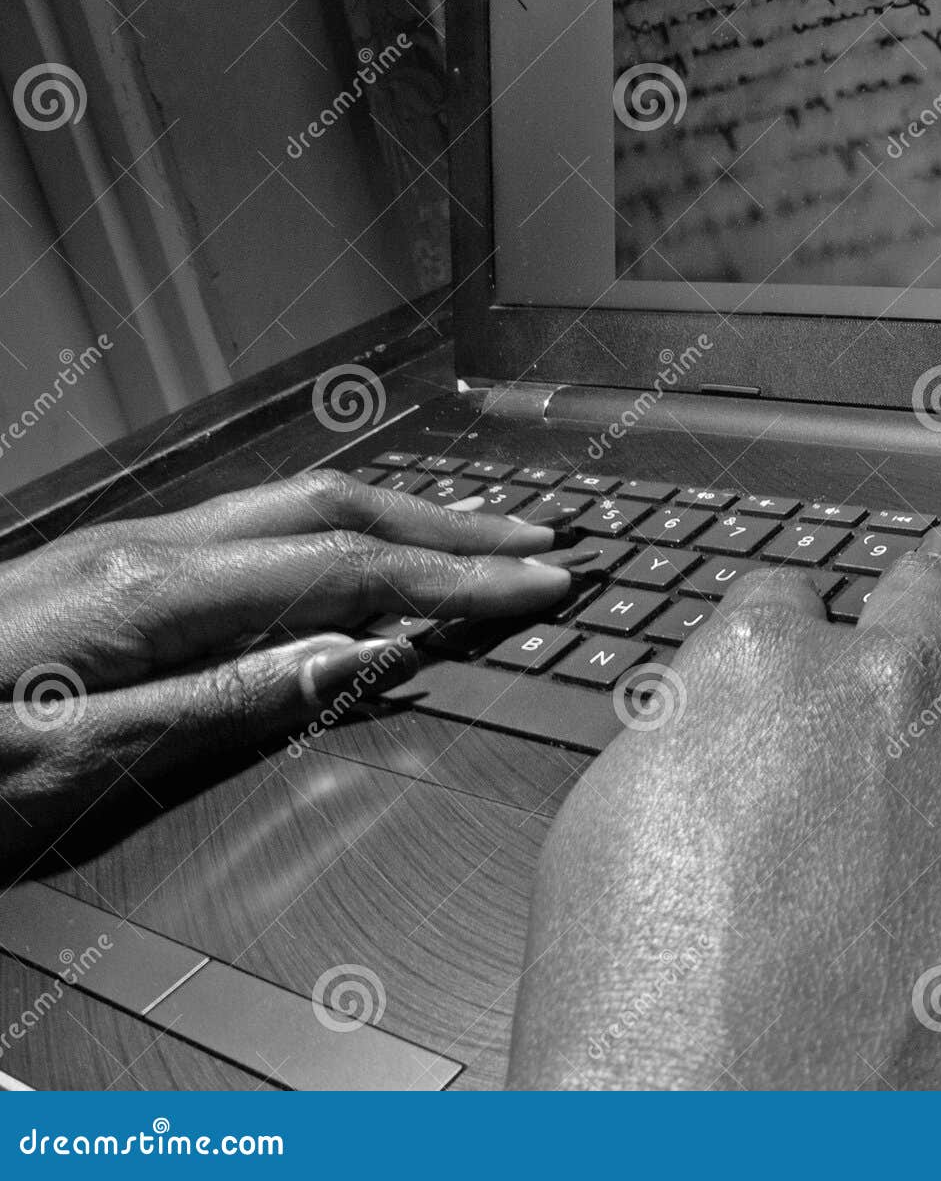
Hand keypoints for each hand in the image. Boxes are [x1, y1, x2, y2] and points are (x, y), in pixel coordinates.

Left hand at [0, 470, 576, 875]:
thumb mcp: (79, 758)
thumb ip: (228, 699)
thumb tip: (359, 656)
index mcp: (158, 594)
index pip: (351, 569)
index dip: (461, 579)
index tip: (543, 580)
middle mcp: (159, 547)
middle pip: (343, 508)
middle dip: (457, 525)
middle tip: (543, 538)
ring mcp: (140, 546)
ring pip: (307, 501)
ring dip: (409, 515)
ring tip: (483, 533)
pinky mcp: (124, 565)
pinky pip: (267, 523)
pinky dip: (349, 528)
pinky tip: (370, 548)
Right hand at [508, 528, 940, 1089]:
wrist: (757, 1144)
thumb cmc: (659, 1027)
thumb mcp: (602, 840)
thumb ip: (682, 742)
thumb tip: (717, 717)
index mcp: (764, 670)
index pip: (789, 602)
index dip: (802, 624)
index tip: (817, 637)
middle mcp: (896, 684)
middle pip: (924, 600)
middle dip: (927, 595)